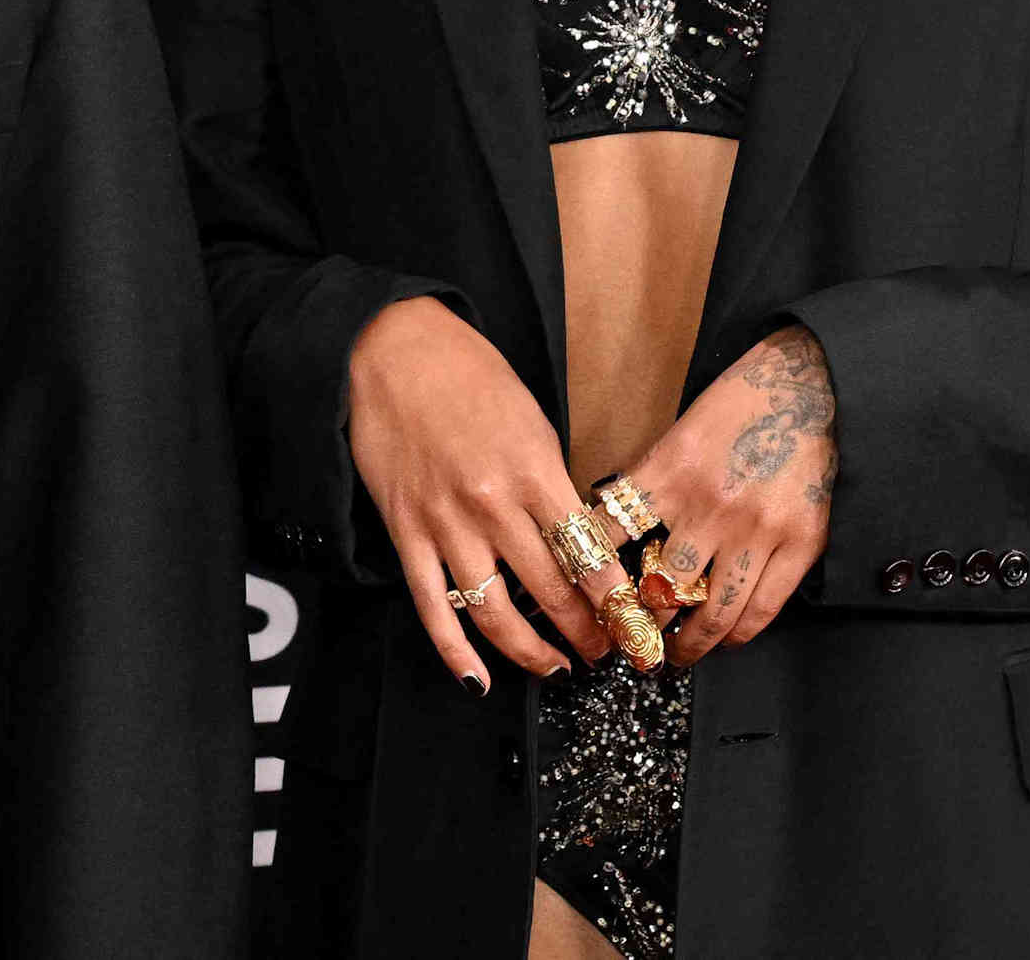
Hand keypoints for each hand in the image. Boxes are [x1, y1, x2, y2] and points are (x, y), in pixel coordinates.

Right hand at [345, 296, 618, 687]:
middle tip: (603, 651)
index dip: (616, 601)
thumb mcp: (532, 422)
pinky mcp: (407, 532)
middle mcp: (492, 504)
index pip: (589, 555)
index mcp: (534, 471)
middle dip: (585, 633)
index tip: (635, 626)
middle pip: (551, 591)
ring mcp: (446, 522)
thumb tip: (576, 540)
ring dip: (530, 652)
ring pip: (494, 612)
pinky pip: (432, 606)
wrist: (394, 350)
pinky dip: (455, 651)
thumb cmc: (468, 376)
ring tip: (554, 667)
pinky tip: (477, 678)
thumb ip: (551, 484)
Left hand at [598, 325, 836, 666]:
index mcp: (671, 473)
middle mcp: (710, 507)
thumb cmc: (740, 404)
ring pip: (714, 611)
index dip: (593, 574)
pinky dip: (741, 632)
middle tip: (633, 642)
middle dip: (643, 624)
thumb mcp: (680, 432)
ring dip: (691, 643)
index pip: (612, 534)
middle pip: (662, 588)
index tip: (586, 600)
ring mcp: (758, 530)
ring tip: (677, 655)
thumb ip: (653, 482)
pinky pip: (765, 606)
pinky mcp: (800, 543)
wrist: (808, 386)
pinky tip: (727, 640)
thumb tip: (619, 527)